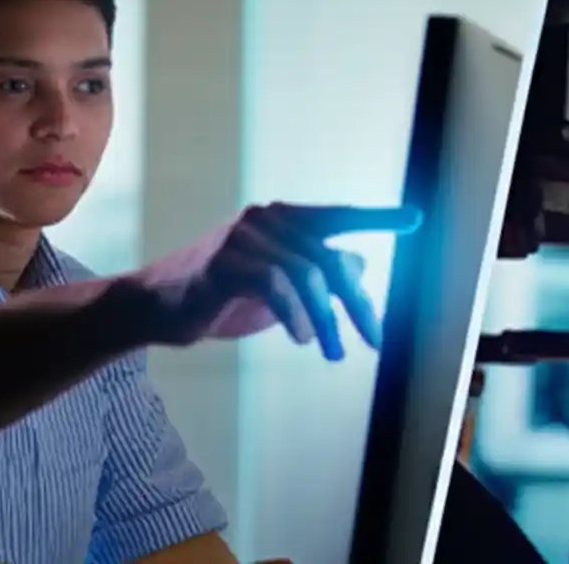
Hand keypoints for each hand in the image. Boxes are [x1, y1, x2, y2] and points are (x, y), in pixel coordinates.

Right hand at [126, 203, 421, 360]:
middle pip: (328, 259)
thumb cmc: (219, 297)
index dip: (376, 218)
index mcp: (281, 221)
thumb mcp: (279, 291)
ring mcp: (243, 237)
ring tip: (334, 352)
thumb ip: (317, 277)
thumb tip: (361, 268)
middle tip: (376, 339)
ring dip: (326, 320)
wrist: (153, 309)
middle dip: (357, 304)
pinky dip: (294, 314)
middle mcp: (266, 220)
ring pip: (306, 275)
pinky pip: (274, 285)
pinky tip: (302, 338)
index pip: (337, 216)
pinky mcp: (223, 262)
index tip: (415, 221)